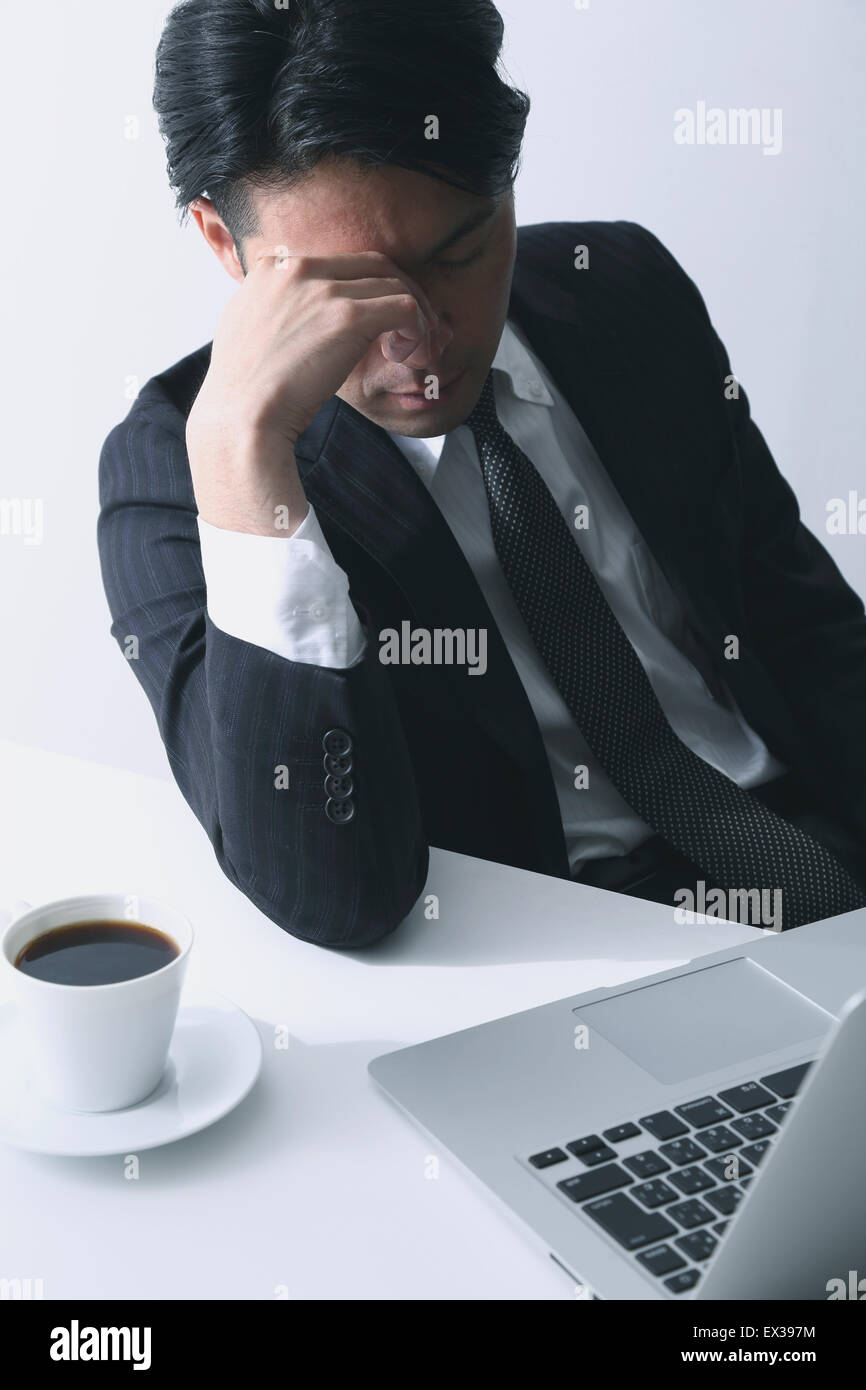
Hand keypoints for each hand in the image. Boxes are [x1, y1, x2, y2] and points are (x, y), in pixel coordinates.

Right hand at [186, 250, 448, 535]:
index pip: (339, 263)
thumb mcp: (246, 332)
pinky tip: (408, 357)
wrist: (241, 417)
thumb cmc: (245, 392)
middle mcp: (297, 268)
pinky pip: (404, 308)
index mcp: (272, 268)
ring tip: (412, 352)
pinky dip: (417, 331)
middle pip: (373, 265)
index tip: (378, 319)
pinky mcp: (348, 316)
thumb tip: (296, 318)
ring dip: (413, 316)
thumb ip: (272, 311)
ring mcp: (323, 290)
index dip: (367, 289)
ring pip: (394, 285)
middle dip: (400, 293)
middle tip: (412, 330)